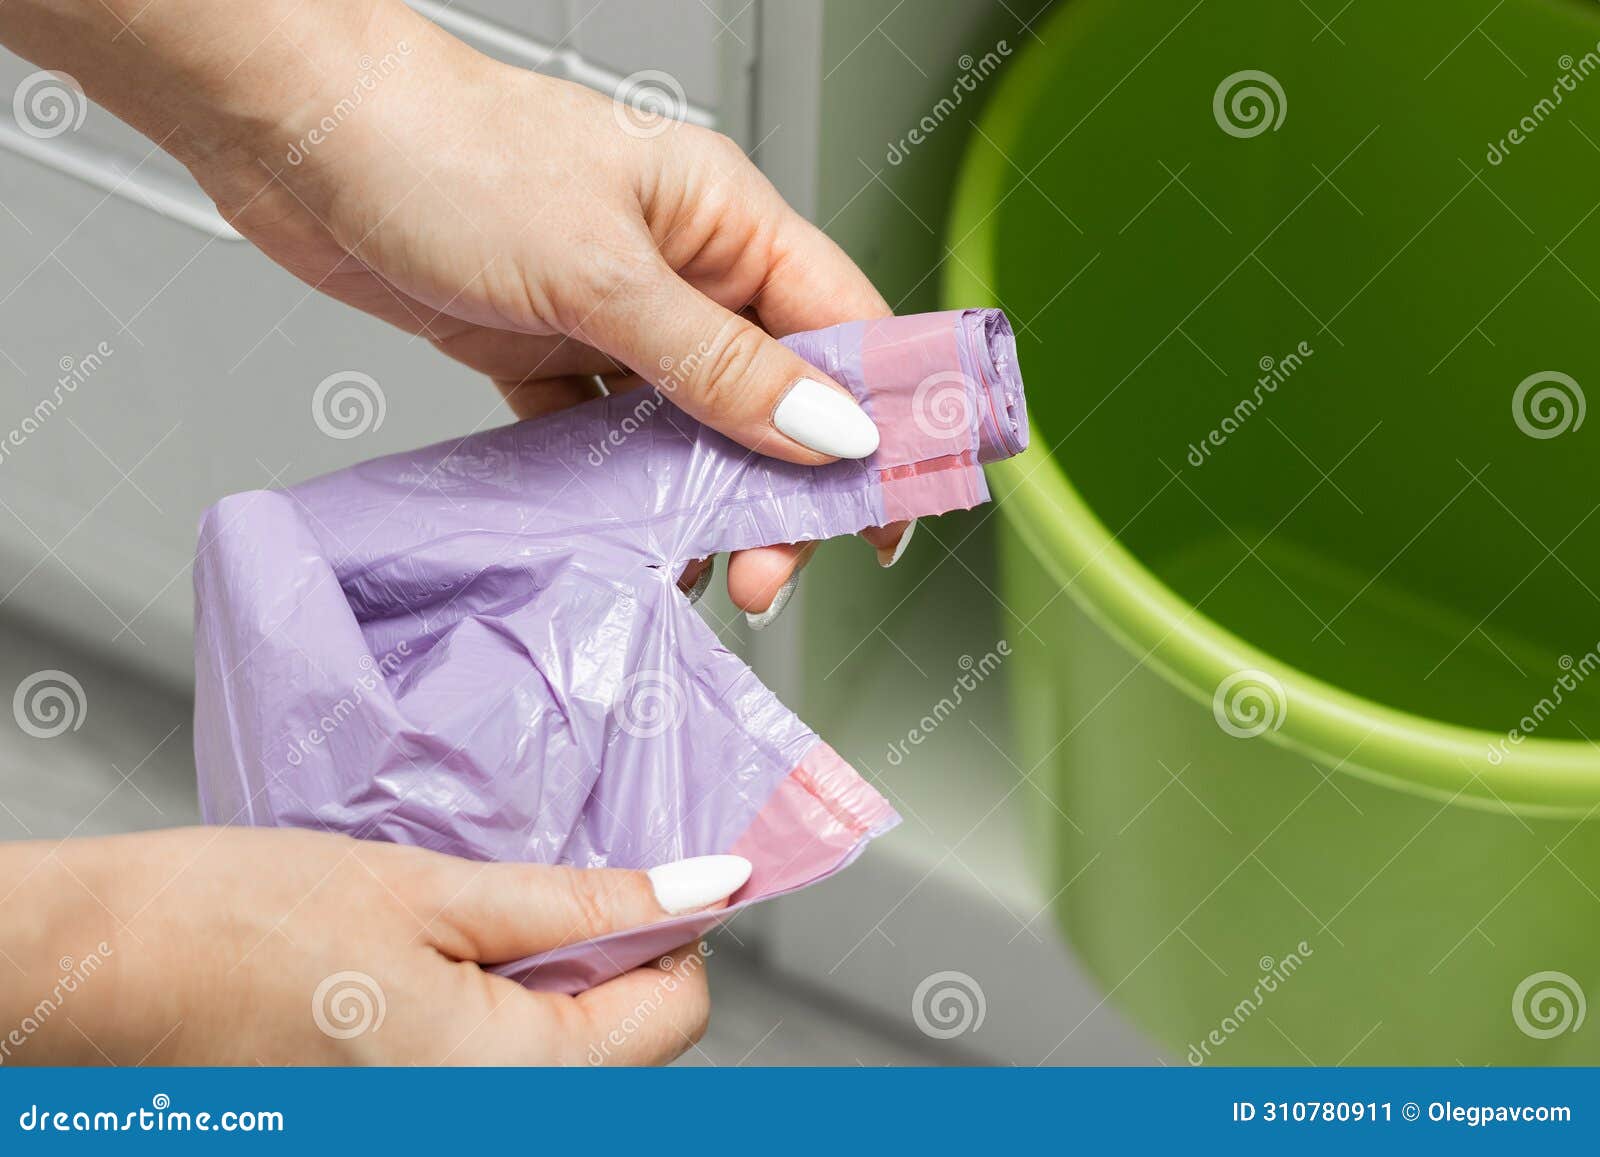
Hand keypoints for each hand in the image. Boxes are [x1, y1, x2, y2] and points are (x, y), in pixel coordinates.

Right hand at [0, 828, 747, 1064]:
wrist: (99, 976)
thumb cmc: (239, 926)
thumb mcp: (433, 891)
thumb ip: (586, 904)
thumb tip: (707, 887)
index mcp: (511, 1083)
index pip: (676, 1017)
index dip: (673, 932)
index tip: (642, 879)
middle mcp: (487, 1128)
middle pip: (622, 1046)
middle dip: (604, 960)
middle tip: (532, 893)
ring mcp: (437, 1130)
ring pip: (560, 1059)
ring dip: (547, 985)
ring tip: (469, 926)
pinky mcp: (401, 1117)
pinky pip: (495, 1073)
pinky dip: (493, 1014)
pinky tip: (433, 966)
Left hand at [203, 3, 909, 617]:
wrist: (298, 136)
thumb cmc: (446, 151)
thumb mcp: (603, 270)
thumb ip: (717, 363)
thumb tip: (825, 430)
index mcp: (726, 219)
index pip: (846, 326)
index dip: (882, 420)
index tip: (887, 508)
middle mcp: (683, 268)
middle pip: (775, 393)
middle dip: (782, 488)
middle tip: (768, 567)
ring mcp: (615, 314)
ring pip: (692, 426)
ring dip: (701, 499)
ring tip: (698, 565)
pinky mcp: (546, 350)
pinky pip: (604, 438)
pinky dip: (617, 491)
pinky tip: (623, 535)